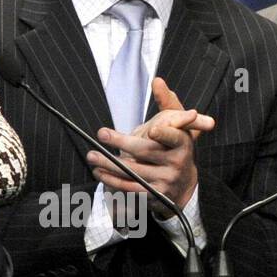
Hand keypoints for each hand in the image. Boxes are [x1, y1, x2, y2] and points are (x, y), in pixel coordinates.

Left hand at [86, 79, 214, 216]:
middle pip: (146, 152)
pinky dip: (113, 181)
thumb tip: (157, 80)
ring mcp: (167, 181)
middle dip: (121, 143)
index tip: (151, 129)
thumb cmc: (174, 146)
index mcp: (183, 143)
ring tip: (92, 157)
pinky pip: (131, 189)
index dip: (164, 134)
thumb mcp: (177, 124)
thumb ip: (167, 102)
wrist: (184, 184)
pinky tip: (100, 173)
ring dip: (110, 165)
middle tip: (101, 134)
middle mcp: (177, 163)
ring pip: (134, 172)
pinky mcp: (155, 196)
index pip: (174, 137)